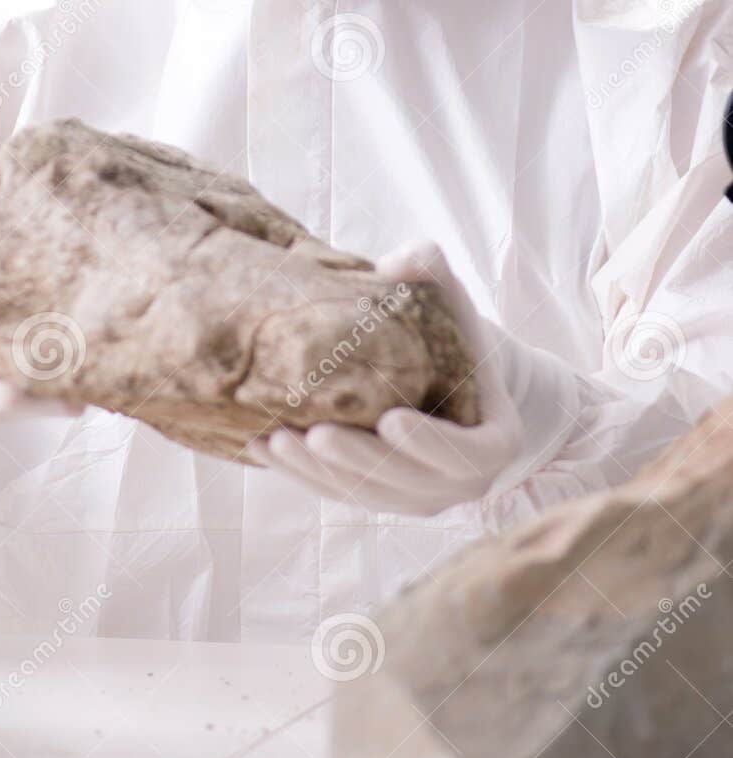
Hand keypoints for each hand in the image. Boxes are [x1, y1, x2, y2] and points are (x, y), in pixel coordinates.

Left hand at [256, 240, 525, 515]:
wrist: (439, 374)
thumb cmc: (449, 332)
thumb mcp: (449, 296)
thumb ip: (432, 269)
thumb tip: (399, 261)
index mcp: (493, 441)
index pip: (467, 454)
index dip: (431, 443)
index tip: (390, 419)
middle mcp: (459, 482)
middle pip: (407, 481)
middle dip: (360, 460)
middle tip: (317, 434)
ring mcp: (417, 497)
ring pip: (367, 494)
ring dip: (321, 472)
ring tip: (278, 442)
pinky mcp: (378, 496)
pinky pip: (339, 493)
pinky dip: (303, 475)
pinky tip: (264, 448)